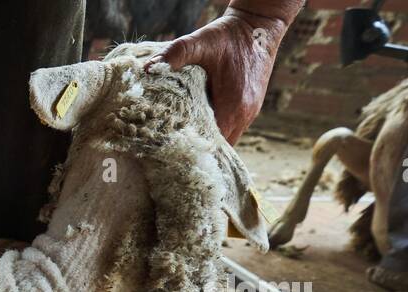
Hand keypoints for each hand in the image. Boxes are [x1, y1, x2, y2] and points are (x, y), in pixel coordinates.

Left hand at [148, 8, 286, 143]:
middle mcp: (244, 114)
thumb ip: (174, 55)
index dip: (192, 148)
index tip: (171, 150)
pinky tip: (199, 124)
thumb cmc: (229, 35)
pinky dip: (217, 130)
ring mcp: (250, 112)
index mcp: (233, 106)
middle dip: (198, 148)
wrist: (259, 25)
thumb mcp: (200, 42)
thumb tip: (148, 67)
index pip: (212, 142)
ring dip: (208, 139)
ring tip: (184, 139)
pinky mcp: (251, 107)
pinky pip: (233, 128)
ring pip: (227, 139)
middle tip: (172, 149)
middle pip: (219, 146)